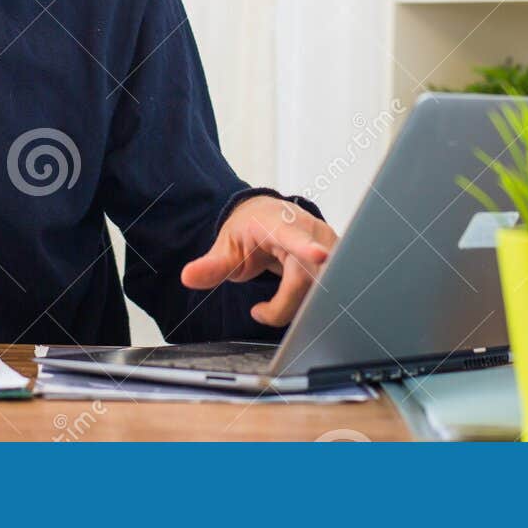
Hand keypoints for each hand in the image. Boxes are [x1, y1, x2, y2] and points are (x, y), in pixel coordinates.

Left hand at [181, 195, 337, 326]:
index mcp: (280, 223)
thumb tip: (187, 277)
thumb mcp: (227, 247)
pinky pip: (327, 289)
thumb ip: (211, 265)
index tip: (319, 256)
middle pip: (307, 279)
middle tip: (258, 311)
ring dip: (293, 305)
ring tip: (269, 305)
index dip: (307, 248)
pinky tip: (290, 300)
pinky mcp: (340, 258)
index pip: (295, 238)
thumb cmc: (251, 229)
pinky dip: (307, 303)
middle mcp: (311, 230)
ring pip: (320, 289)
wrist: (269, 216)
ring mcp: (329, 243)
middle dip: (283, 304)